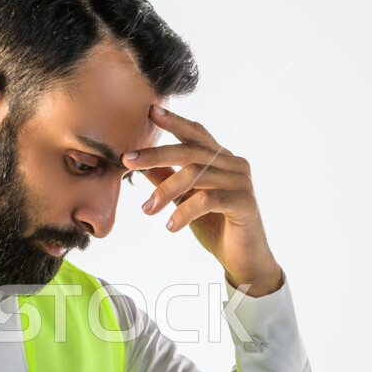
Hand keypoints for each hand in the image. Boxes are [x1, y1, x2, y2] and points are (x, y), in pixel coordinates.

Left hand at [124, 104, 282, 296]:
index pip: (196, 134)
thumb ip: (169, 180)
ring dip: (165, 191)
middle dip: (156, 154)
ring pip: (196, 174)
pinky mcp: (244, 202)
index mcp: (220, 159)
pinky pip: (208, 198)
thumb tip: (142, 165)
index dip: (174, 121)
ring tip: (147, 210)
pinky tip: (171, 226)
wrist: (243, 259)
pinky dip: (185, 212)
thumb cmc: (215, 226)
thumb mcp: (185, 201)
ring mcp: (241, 182)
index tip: (150, 111)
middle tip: (128, 161)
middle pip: (190, 150)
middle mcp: (233, 164)